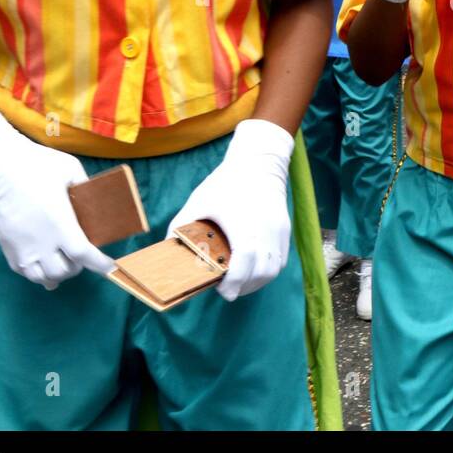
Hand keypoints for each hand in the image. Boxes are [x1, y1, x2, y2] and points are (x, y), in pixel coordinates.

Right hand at [0, 110, 115, 288]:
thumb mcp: (71, 170)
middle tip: (82, 254)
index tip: (109, 266)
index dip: (99, 264)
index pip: (83, 254)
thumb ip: (85, 188)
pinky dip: (38, 273)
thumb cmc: (37, 165)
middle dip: (77, 266)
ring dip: (57, 273)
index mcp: (60, 224)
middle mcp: (41, 242)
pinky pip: (25, 272)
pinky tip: (44, 264)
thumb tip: (95, 198)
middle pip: (64, 271)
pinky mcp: (7, 247)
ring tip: (63, 261)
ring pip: (43, 277)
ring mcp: (21, 248)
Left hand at [167, 119, 293, 301]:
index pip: (244, 264)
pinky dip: (267, 270)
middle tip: (227, 289)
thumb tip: (167, 251)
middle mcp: (266, 230)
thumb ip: (180, 227)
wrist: (258, 161)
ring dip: (257, 281)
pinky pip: (280, 260)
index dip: (234, 283)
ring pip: (274, 269)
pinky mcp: (285, 229)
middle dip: (244, 287)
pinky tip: (252, 269)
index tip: (222, 291)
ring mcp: (279, 230)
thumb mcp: (198, 202)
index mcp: (243, 224)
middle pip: (262, 273)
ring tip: (240, 283)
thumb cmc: (225, 182)